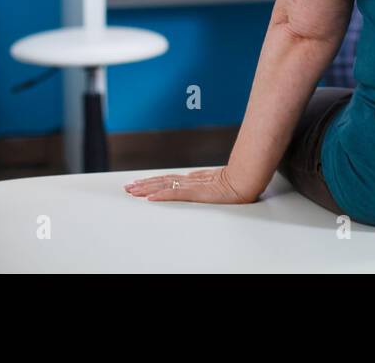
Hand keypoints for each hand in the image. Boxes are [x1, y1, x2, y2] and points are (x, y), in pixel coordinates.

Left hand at [124, 167, 254, 203]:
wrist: (246, 180)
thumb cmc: (237, 182)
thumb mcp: (219, 182)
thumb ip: (207, 179)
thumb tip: (197, 176)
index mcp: (195, 179)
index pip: (169, 179)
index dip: (153, 181)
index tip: (140, 183)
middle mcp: (190, 181)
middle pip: (162, 181)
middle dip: (144, 184)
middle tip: (128, 187)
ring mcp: (192, 186)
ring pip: (164, 185)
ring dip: (147, 189)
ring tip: (132, 191)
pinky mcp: (196, 193)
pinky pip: (174, 194)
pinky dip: (161, 195)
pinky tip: (150, 197)